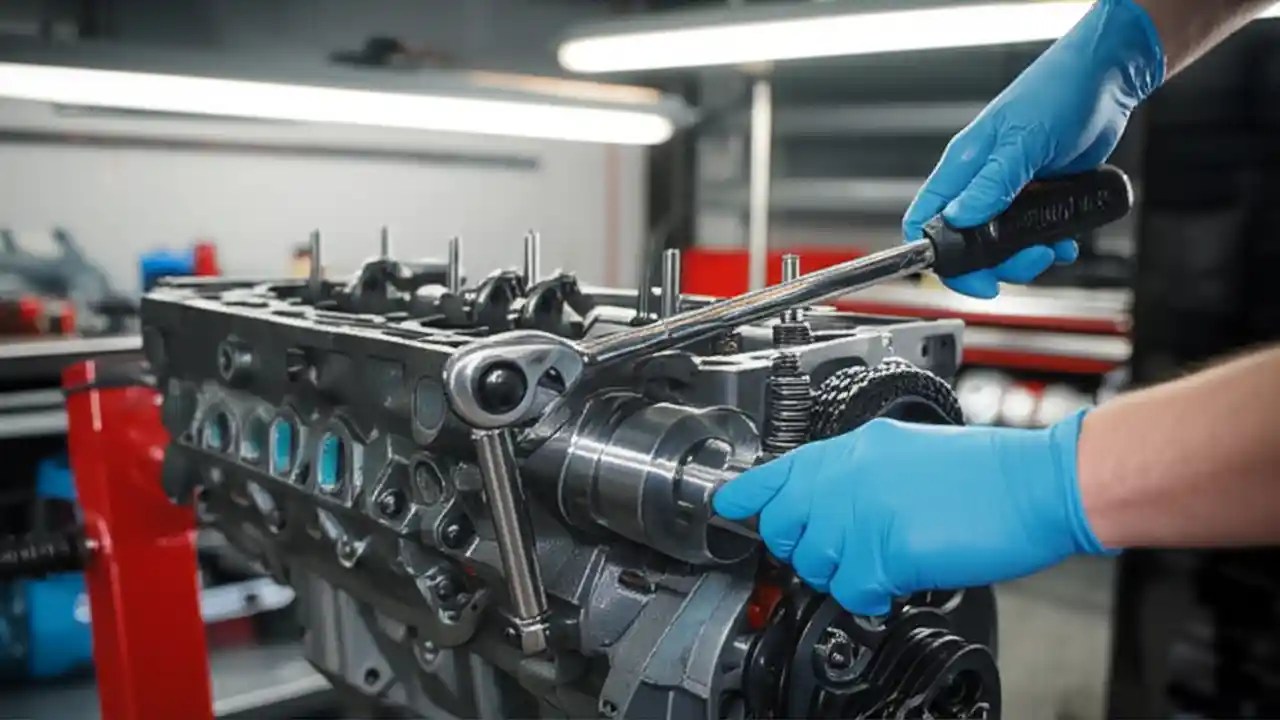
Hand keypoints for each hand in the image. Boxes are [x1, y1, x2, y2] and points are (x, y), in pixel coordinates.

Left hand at [713, 412, 1109, 615]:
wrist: (1036, 484)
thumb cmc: (984, 474)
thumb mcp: (904, 453)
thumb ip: (856, 474)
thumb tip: (823, 504)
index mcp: (853, 448)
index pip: (776, 471)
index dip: (749, 495)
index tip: (730, 505)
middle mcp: (849, 475)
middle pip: (784, 526)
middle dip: (802, 547)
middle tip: (839, 550)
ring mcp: (865, 511)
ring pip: (814, 564)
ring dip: (841, 573)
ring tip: (879, 561)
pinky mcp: (887, 548)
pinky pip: (852, 589)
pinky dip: (870, 594)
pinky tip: (895, 578)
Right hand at [903, 0, 1163, 297]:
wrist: (1106, 80)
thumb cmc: (1058, 92)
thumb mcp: (1023, 142)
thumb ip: (993, 183)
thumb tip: (960, 218)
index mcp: (962, 167)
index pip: (926, 219)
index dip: (939, 256)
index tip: (970, 277)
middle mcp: (980, 182)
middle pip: (967, 243)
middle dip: (997, 263)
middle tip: (1030, 260)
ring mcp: (1009, 191)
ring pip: (1002, 245)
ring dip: (1027, 256)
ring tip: (1053, 247)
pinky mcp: (1039, 195)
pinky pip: (1034, 234)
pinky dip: (1050, 245)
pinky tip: (1067, 239)